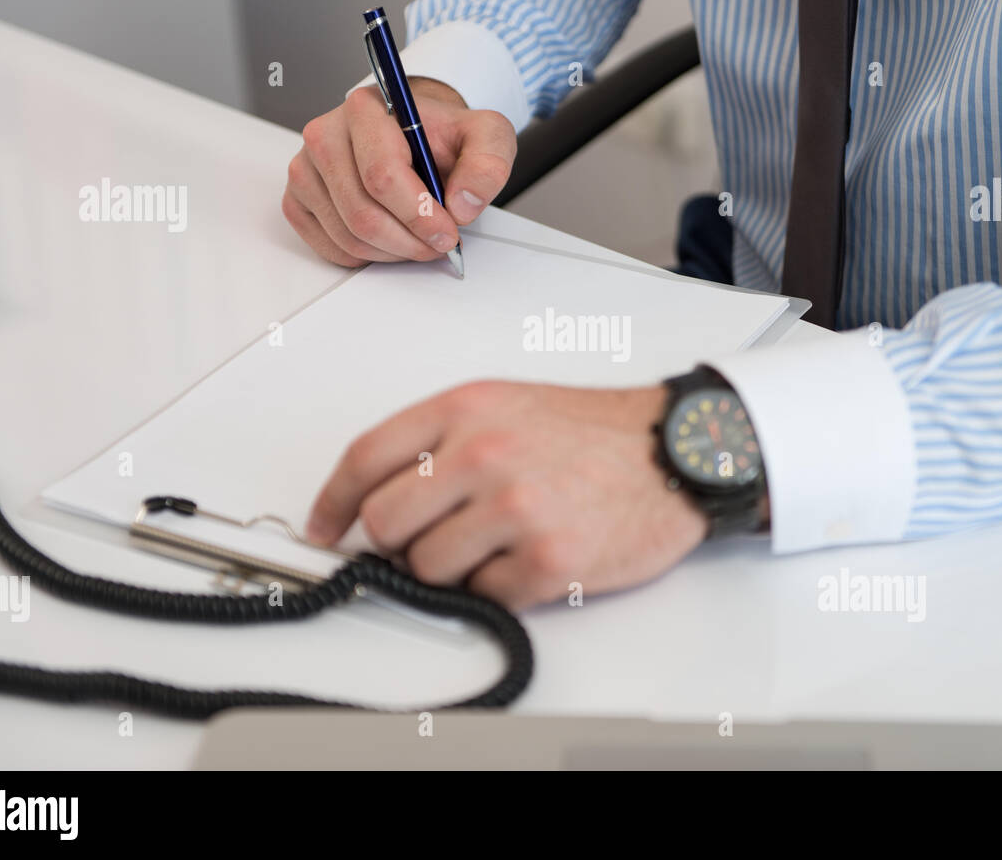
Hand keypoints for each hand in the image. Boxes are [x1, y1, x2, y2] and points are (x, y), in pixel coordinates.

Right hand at [282, 78, 516, 265]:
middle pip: (363, 213)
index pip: (382, 175)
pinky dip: (368, 257)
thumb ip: (488, 163)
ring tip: (420, 239)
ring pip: (347, 236)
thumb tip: (463, 205)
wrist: (412, 134)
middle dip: (409, 241)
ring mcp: (305, 169)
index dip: (419, 215)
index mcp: (364, 110)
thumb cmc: (439, 135)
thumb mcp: (485, 135)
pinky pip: (330, 247)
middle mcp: (325, 135)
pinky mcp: (298, 199)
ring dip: (393, 252)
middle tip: (440, 243)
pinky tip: (391, 240)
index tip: (448, 232)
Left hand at [305, 381, 708, 608]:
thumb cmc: (598, 432)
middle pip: (386, 523)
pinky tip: (530, 556)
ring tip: (495, 542)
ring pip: (428, 568)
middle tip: (425, 540)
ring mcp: (517, 508)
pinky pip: (485, 596)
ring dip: (452, 567)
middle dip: (397, 541)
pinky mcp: (549, 560)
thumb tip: (380, 495)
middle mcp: (485, 453)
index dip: (332, 501)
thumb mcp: (508, 405)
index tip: (324, 527)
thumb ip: (441, 440)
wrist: (677, 452)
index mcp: (467, 408)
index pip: (366, 457)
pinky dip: (500, 587)